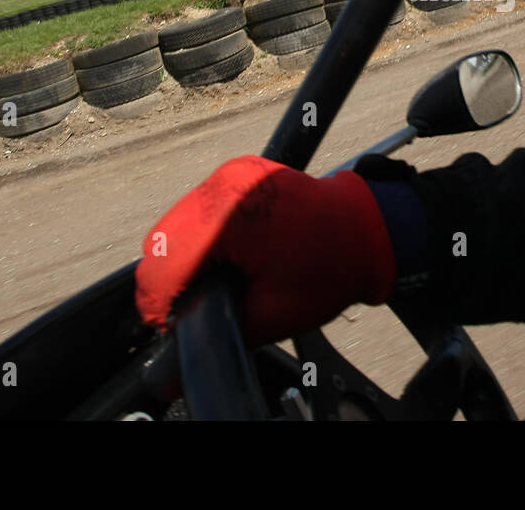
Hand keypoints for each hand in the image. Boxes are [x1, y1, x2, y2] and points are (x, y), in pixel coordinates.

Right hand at [135, 155, 396, 345]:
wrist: (366, 230)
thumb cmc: (330, 268)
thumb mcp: (271, 314)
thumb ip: (217, 331)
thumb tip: (178, 352)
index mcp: (230, 215)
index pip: (166, 260)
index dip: (158, 300)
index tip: (164, 323)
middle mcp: (226, 184)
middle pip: (163, 238)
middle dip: (165, 278)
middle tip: (179, 311)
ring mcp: (232, 173)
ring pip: (176, 222)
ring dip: (179, 256)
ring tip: (199, 288)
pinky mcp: (239, 173)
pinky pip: (198, 208)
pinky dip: (197, 236)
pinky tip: (214, 260)